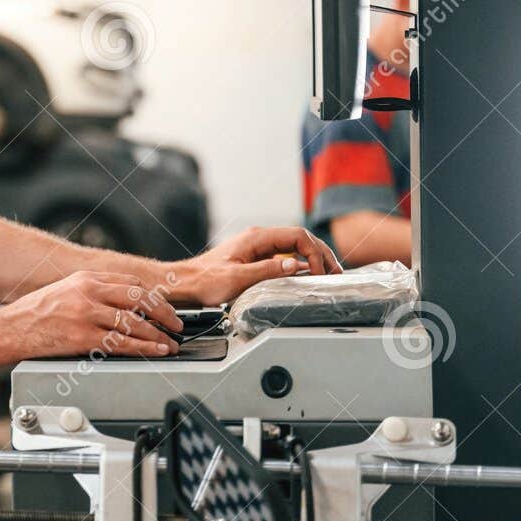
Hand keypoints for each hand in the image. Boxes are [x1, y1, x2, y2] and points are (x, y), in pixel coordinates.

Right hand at [0, 272, 183, 359]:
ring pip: (134, 322)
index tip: (166, 306)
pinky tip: (155, 351)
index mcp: (86, 279)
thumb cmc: (35, 313)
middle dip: (164, 313)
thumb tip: (122, 301)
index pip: (132, 283)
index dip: (154, 296)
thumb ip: (93, 291)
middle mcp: (89, 293)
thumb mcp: (66, 290)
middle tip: (177, 324)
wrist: (11, 328)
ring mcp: (86, 315)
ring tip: (170, 343)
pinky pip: (121, 343)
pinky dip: (143, 348)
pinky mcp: (82, 338)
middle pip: (139, 299)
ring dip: (158, 335)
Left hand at [176, 226, 341, 305]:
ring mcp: (257, 248)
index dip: (314, 253)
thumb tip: (296, 265)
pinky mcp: (255, 258)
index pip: (297, 236)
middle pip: (299, 239)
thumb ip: (267, 270)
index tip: (320, 272)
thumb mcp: (237, 278)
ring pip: (294, 248)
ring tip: (328, 274)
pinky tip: (307, 276)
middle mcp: (259, 239)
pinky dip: (300, 265)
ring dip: (312, 259)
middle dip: (320, 254)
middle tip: (335, 273)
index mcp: (256, 238)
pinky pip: (284, 257)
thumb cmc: (205, 281)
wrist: (185, 283)